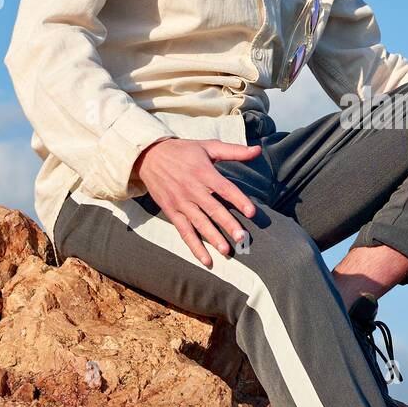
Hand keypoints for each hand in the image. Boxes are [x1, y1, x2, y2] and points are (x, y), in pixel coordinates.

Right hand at [132, 137, 261, 267]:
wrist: (149, 156)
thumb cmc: (183, 151)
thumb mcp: (208, 146)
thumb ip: (234, 151)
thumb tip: (257, 150)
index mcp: (204, 172)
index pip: (224, 188)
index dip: (238, 200)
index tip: (251, 212)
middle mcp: (192, 189)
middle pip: (213, 209)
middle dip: (228, 224)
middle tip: (242, 238)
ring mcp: (180, 202)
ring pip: (199, 223)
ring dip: (212, 238)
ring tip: (226, 251)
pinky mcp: (171, 211)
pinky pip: (184, 232)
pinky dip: (194, 247)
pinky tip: (206, 260)